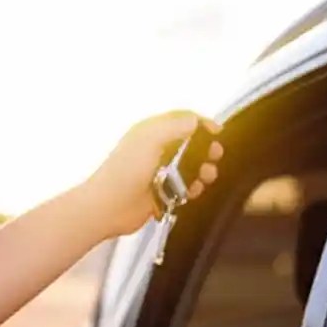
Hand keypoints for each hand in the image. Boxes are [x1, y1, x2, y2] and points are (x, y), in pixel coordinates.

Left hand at [82, 110, 224, 237]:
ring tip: (206, 177)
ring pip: (190, 167)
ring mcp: (160, 172)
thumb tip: (195, 120)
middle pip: (190, 144)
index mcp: (151, 132)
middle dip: (206, 149)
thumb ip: (175, 126)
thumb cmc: (126, 170)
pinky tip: (193, 191)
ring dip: (202, 170)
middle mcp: (156, 150)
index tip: (217, 132)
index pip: (181, 120)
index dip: (200, 124)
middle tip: (215, 155)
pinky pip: (185, 187)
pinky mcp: (163, 193)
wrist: (109, 207)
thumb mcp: (151, 139)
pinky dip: (193, 188)